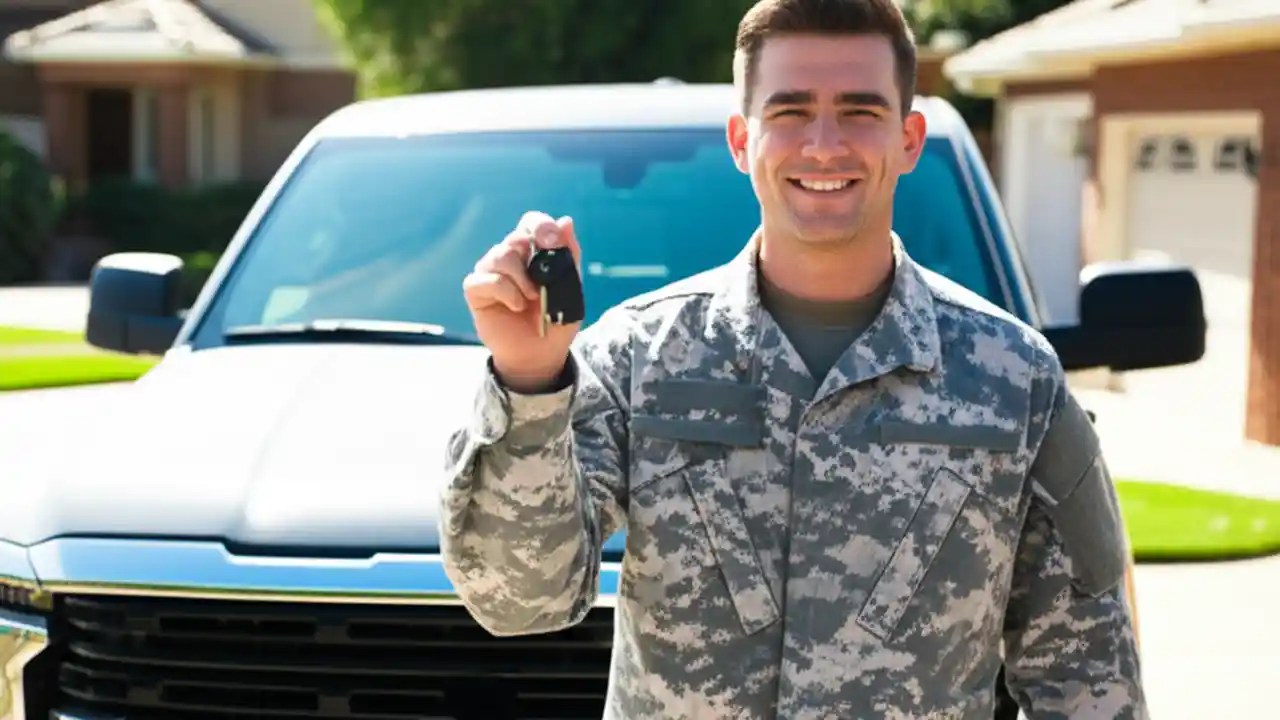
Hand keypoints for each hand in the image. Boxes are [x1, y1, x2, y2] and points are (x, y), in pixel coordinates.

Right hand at [463, 211, 581, 392]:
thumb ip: (569, 257)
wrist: (539, 355)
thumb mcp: (571, 289)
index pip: (532, 222)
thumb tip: (566, 220)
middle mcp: (509, 256)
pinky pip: (486, 279)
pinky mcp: (476, 290)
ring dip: (521, 278)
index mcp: (533, 252)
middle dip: (534, 255)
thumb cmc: (555, 321)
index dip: (541, 226)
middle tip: (544, 282)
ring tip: (532, 298)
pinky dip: (506, 291)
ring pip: (501, 255)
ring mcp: (490, 271)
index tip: (551, 241)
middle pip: (516, 237)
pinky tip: (516, 306)